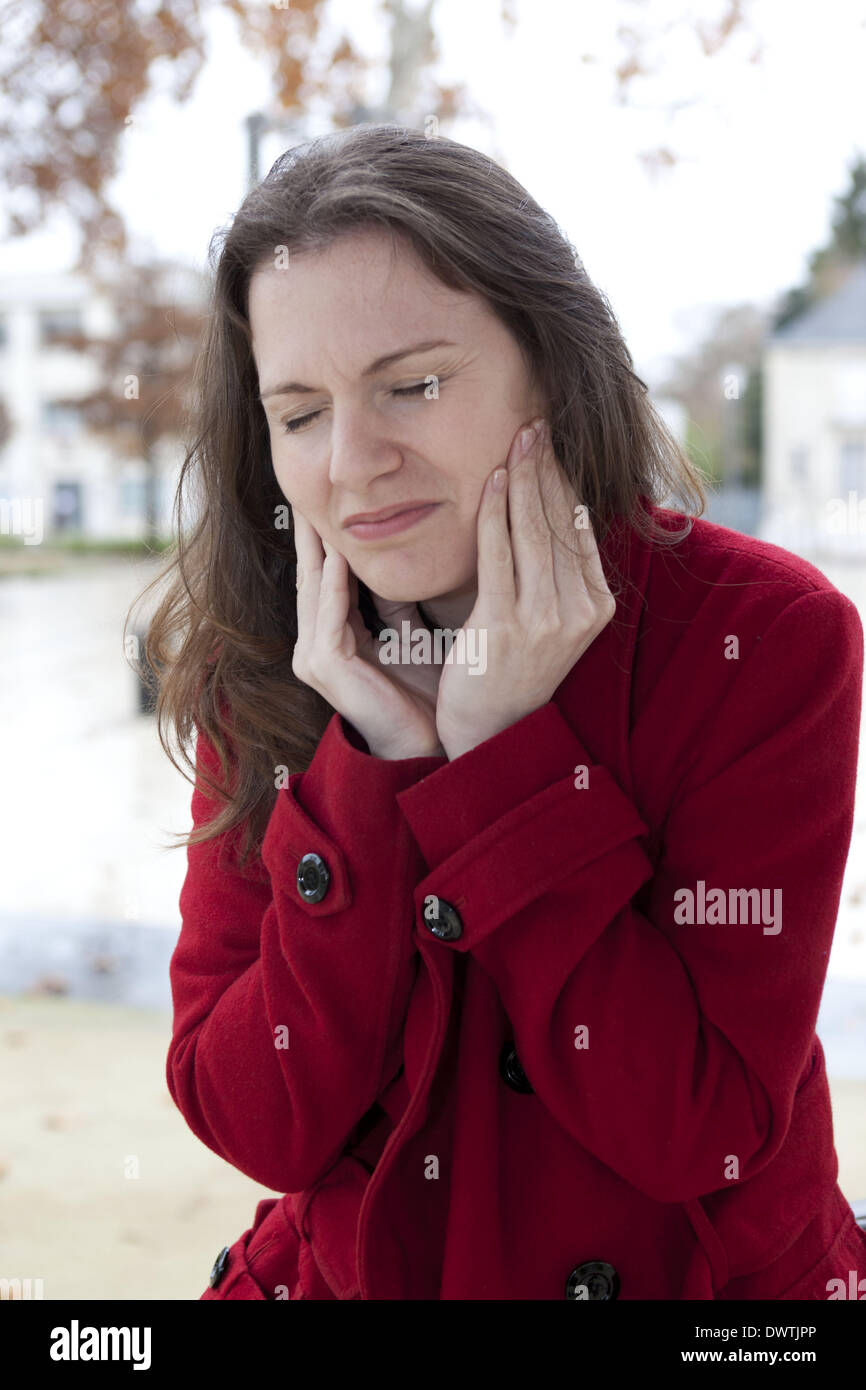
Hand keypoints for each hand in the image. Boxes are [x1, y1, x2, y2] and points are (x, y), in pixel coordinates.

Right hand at [291, 506, 445, 758]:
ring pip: (314, 591)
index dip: (325, 539)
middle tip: (310, 491)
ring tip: (318, 510)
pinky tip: (340, 556)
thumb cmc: (422, 698)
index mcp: (330, 639)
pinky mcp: (326, 667)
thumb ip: (395, 604)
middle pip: (310, 577)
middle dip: (311, 534)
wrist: (429, 746)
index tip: (330, 501)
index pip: (324, 578)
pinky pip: (328, 616)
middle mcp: (314, 646)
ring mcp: (315, 658)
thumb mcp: (409, 637)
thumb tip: (393, 563)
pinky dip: (335, 584)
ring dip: (318, 549)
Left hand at [434, 417, 615, 760]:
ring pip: (534, 531)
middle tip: (537, 424)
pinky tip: (494, 480)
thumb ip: (557, 574)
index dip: (568, 482)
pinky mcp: (503, 625)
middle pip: (562, 522)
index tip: (556, 443)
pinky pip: (499, 554)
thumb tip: (557, 514)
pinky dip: (496, 512)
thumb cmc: (514, 668)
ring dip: (525, 478)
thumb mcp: (552, 620)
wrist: (491, 731)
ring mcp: (544, 620)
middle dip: (549, 468)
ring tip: (520, 439)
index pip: (582, 529)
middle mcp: (577, 611)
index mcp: (596, 607)